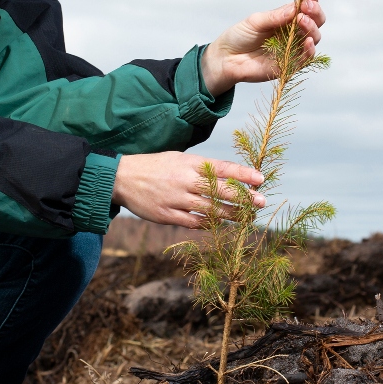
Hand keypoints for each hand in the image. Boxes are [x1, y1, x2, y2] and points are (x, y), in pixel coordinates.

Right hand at [112, 152, 264, 227]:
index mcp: (188, 163)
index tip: (260, 179)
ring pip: (209, 209)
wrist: (122, 177)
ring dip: (230, 214)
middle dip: (242, 197)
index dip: (242, 174)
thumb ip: (201, 167)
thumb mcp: (179, 158)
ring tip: (246, 217)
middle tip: (260, 201)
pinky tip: (219, 225)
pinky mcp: (166, 215)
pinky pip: (192, 222)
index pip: (221, 167)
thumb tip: (229, 177)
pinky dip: (208, 224)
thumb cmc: (156, 166)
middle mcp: (184, 180)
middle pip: (219, 190)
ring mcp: (175, 199)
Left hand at [200, 0, 324, 96]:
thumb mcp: (255, 21)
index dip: (311, 1)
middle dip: (315, 13)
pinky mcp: (290, 65)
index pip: (305, 9)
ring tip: (302, 21)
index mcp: (286, 19)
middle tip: (306, 8)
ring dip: (312, 28)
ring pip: (314, 38)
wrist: (226, 59)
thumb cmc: (239, 37)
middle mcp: (293, 33)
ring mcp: (293, 48)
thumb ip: (275, 16)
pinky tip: (308, 41)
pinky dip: (310, 50)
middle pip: (315, 22)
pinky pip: (306, 58)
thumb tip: (295, 8)